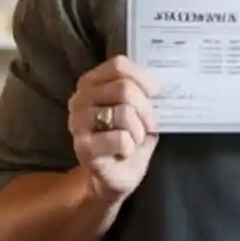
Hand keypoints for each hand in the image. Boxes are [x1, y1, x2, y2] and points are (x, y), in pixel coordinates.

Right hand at [67, 55, 159, 202]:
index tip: (155, 94)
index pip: (119, 65)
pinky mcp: (83, 147)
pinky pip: (120, 138)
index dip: (143, 78)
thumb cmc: (129, 138)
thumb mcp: (138, 109)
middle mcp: (79, 99)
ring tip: (133, 140)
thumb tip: (161, 84)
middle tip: (148, 125)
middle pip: (124, 88)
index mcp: (92, 83)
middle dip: (146, 110)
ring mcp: (77, 123)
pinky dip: (131, 147)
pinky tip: (123, 152)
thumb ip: (143, 92)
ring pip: (124, 113)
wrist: (116, 175)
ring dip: (138, 131)